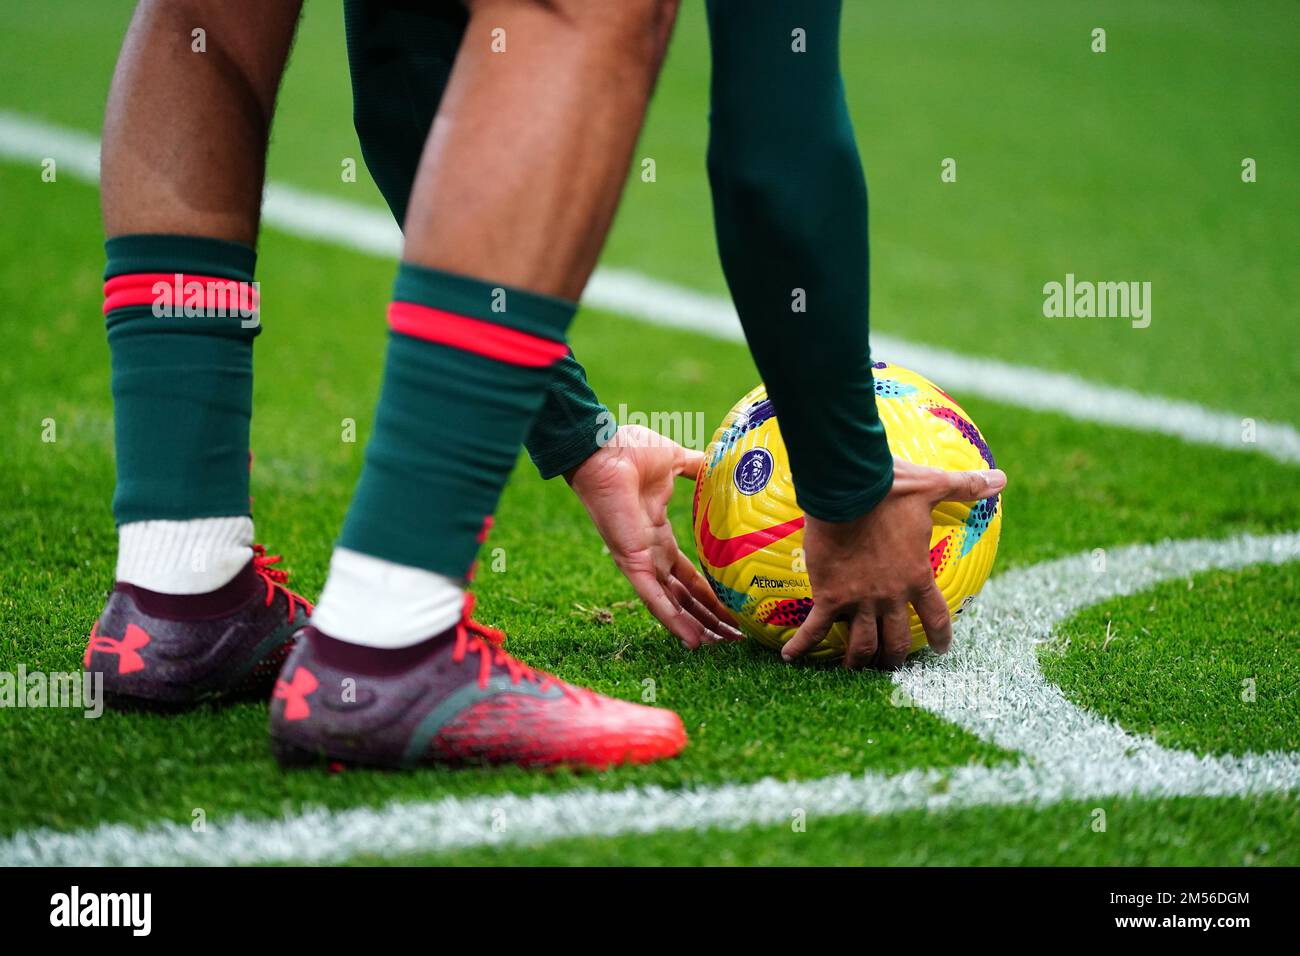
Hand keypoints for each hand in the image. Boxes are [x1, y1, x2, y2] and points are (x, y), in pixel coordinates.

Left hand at [566, 424, 742, 647]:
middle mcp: (648, 552)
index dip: (708, 592)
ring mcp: (638, 560)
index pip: (686, 573)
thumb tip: (722, 464)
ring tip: (717, 648)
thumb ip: (697, 467)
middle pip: (681, 596)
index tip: (731, 608)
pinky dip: (672, 620)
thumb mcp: (674, 461)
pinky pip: (653, 598)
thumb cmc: (629, 451)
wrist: (603, 449)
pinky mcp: (631, 562)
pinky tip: (692, 640)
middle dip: (706, 617)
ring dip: (693, 627)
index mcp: (656, 532)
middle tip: (732, 638)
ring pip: (668, 604)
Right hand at [781, 457, 1006, 669]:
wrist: (846, 489)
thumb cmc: (889, 488)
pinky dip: (802, 646)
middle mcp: (890, 596)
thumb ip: (966, 486)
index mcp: (916, 575)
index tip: (943, 650)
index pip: (935, 616)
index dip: (941, 636)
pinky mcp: (829, 596)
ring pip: (862, 645)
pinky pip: (815, 629)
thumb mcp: (933, 487)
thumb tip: (1000, 478)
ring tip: (853, 669)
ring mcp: (859, 600)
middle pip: (896, 640)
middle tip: (890, 666)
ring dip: (858, 660)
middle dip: (895, 657)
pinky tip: (791, 658)